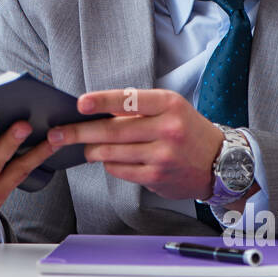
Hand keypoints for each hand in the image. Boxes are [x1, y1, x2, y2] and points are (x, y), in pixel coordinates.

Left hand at [48, 88, 224, 200]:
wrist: (220, 162)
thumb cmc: (188, 130)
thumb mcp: (170, 108)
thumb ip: (137, 108)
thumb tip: (95, 112)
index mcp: (169, 104)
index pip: (129, 99)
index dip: (102, 101)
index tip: (80, 104)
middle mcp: (167, 128)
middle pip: (113, 130)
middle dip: (80, 132)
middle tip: (57, 134)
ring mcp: (162, 155)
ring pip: (112, 153)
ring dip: (92, 150)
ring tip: (84, 147)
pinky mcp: (157, 177)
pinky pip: (120, 170)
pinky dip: (109, 165)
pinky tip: (108, 160)